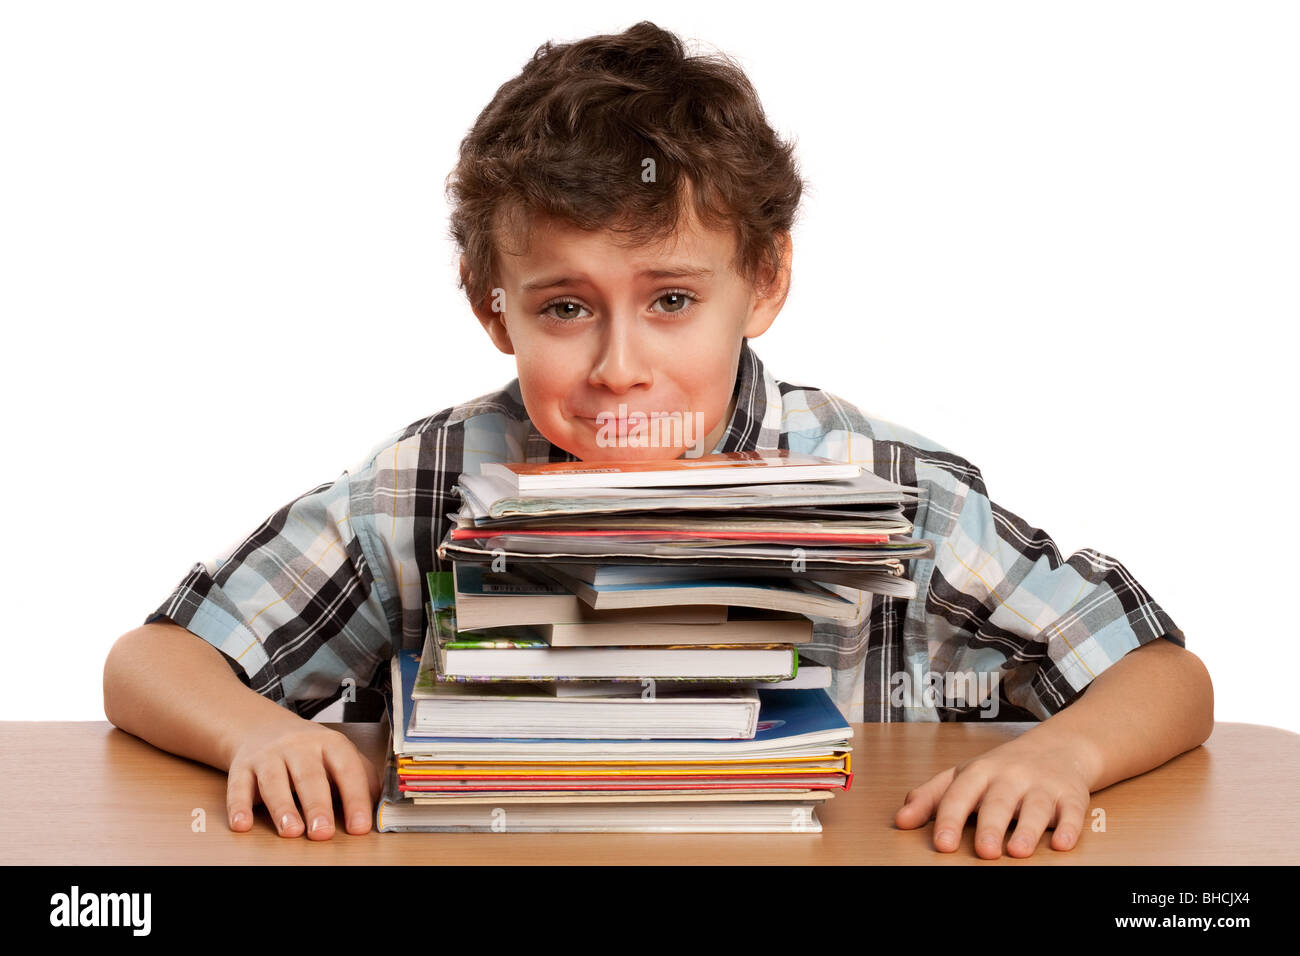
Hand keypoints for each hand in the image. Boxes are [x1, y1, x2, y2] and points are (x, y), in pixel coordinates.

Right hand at [225, 716, 381, 839]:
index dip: (355, 798)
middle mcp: (299, 746)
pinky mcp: (242, 767)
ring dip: (282, 807)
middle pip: (309, 776)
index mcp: (330, 744)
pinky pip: (239, 786)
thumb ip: (362, 778)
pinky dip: (238, 806)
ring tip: (291, 831)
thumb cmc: (310, 751)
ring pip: (274, 781)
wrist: (263, 727)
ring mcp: (268, 756)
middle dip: (317, 805)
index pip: (347, 770)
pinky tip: (242, 825)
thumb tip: (380, 807)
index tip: (360, 827)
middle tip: (323, 832)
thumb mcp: (339, 756)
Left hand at [894, 731, 1096, 858]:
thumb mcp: (963, 776)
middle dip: (991, 826)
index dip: (949, 818)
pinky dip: (1069, 828)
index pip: (960, 794)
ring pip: (1036, 807)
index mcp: (978, 772)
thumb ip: (930, 797)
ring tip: (1018, 852)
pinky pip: (1072, 811)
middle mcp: (1010, 777)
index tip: (941, 844)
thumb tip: (900, 821)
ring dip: (1028, 829)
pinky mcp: (1071, 796)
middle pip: (999, 801)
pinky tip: (1062, 844)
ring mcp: (1042, 786)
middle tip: (984, 852)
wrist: (1057, 747)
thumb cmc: (1001, 770)